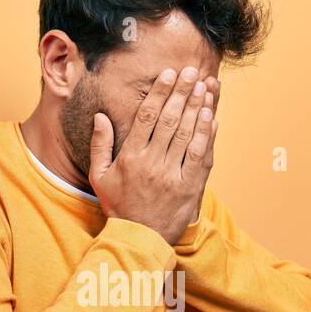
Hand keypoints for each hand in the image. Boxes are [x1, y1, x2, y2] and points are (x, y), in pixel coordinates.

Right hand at [88, 66, 218, 244]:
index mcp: (130, 157)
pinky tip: (211, 116)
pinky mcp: (189, 187)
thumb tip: (100, 116)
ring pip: (187, 134)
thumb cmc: (119, 206)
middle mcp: (152, 163)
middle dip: (182, 93)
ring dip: (197, 108)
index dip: (160, 92)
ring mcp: (172, 176)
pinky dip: (206, 134)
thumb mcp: (99, 176)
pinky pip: (200, 156)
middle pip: (170, 120)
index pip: (147, 117)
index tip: (170, 74)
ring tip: (204, 86)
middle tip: (192, 72)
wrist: (140, 239)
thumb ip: (100, 144)